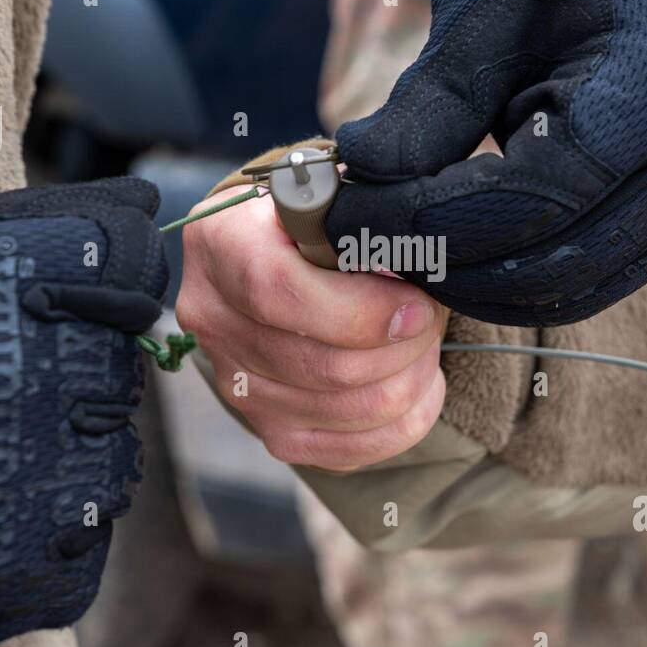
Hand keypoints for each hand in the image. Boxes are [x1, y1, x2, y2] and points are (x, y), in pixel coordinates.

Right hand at [176, 186, 445, 470]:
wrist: (277, 256)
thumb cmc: (315, 221)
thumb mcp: (331, 197)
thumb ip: (364, 222)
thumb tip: (418, 264)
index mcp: (221, 243)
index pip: (277, 292)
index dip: (359, 311)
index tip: (416, 305)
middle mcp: (213, 319)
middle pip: (323, 365)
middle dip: (403, 348)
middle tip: (433, 318)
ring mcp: (236, 383)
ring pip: (345, 410)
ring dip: (410, 381)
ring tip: (427, 346)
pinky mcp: (269, 428)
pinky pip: (349, 449)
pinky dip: (403, 423)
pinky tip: (422, 388)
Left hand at [327, 0, 646, 326]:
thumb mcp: (483, 15)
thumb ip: (425, 108)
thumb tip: (354, 170)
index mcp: (639, 108)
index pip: (515, 206)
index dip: (418, 224)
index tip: (340, 218)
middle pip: (538, 268)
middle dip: (436, 263)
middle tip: (358, 238)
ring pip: (556, 295)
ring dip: (467, 284)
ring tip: (394, 245)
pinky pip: (576, 287)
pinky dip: (506, 283)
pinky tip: (447, 253)